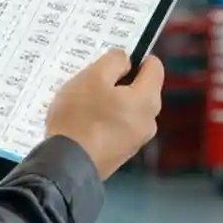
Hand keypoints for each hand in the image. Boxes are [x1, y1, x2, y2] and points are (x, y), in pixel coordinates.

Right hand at [45, 50, 164, 179]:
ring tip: (83, 103)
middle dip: (119, 82)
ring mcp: (136, 140)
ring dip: (110, 101)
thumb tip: (125, 60)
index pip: (154, 67)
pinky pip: (118, 127)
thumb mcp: (93, 76)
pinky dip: (105, 120)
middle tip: (92, 82)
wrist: (67, 164)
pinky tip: (84, 122)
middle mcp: (149, 121)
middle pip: (140, 89)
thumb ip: (114, 61)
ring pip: (127, 109)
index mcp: (148, 100)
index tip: (115, 60)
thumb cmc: (81, 116)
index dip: (137, 57)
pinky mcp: (121, 154)